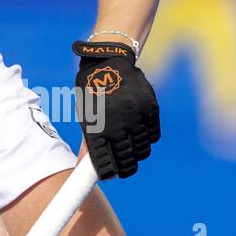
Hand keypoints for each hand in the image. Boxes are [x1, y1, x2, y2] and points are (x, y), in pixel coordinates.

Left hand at [72, 38, 160, 178]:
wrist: (108, 60)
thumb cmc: (92, 92)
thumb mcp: (86, 116)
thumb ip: (87, 142)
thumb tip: (81, 166)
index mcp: (96, 127)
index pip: (104, 162)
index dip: (108, 174)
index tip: (110, 175)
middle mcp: (116, 123)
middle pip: (126, 160)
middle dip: (126, 169)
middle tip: (125, 169)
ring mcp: (135, 115)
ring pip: (143, 150)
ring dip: (138, 155)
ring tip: (133, 151)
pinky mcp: (151, 108)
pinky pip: (153, 135)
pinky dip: (149, 139)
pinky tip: (141, 135)